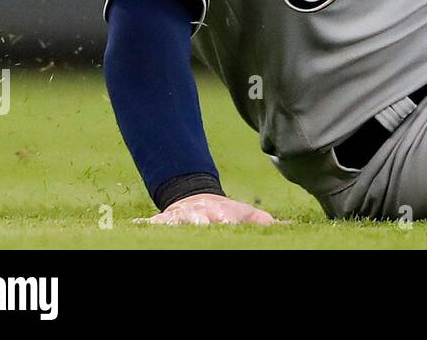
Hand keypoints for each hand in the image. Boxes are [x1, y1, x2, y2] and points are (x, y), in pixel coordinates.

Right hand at [137, 193, 282, 225]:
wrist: (197, 199)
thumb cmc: (226, 213)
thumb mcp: (246, 215)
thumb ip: (266, 223)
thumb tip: (293, 227)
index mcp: (221, 214)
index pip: (224, 218)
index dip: (226, 220)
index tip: (228, 221)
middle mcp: (200, 215)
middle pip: (199, 219)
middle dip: (199, 221)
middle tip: (201, 223)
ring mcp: (181, 217)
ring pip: (175, 220)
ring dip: (173, 222)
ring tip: (173, 223)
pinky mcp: (163, 220)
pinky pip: (150, 223)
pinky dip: (142, 223)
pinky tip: (133, 224)